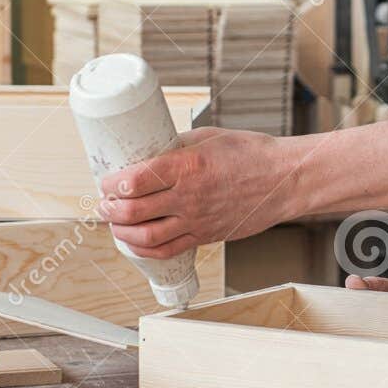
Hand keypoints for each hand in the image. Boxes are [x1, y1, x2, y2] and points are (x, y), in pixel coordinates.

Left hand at [99, 128, 291, 257]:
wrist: (284, 180)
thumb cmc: (252, 154)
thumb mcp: (209, 137)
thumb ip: (177, 147)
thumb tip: (150, 150)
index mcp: (187, 166)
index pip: (134, 180)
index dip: (111, 183)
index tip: (106, 180)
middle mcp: (189, 196)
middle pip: (133, 211)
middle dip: (109, 209)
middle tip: (103, 203)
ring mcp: (197, 220)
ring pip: (146, 236)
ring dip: (122, 231)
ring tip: (115, 222)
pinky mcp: (206, 236)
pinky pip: (168, 250)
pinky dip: (145, 249)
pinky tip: (136, 242)